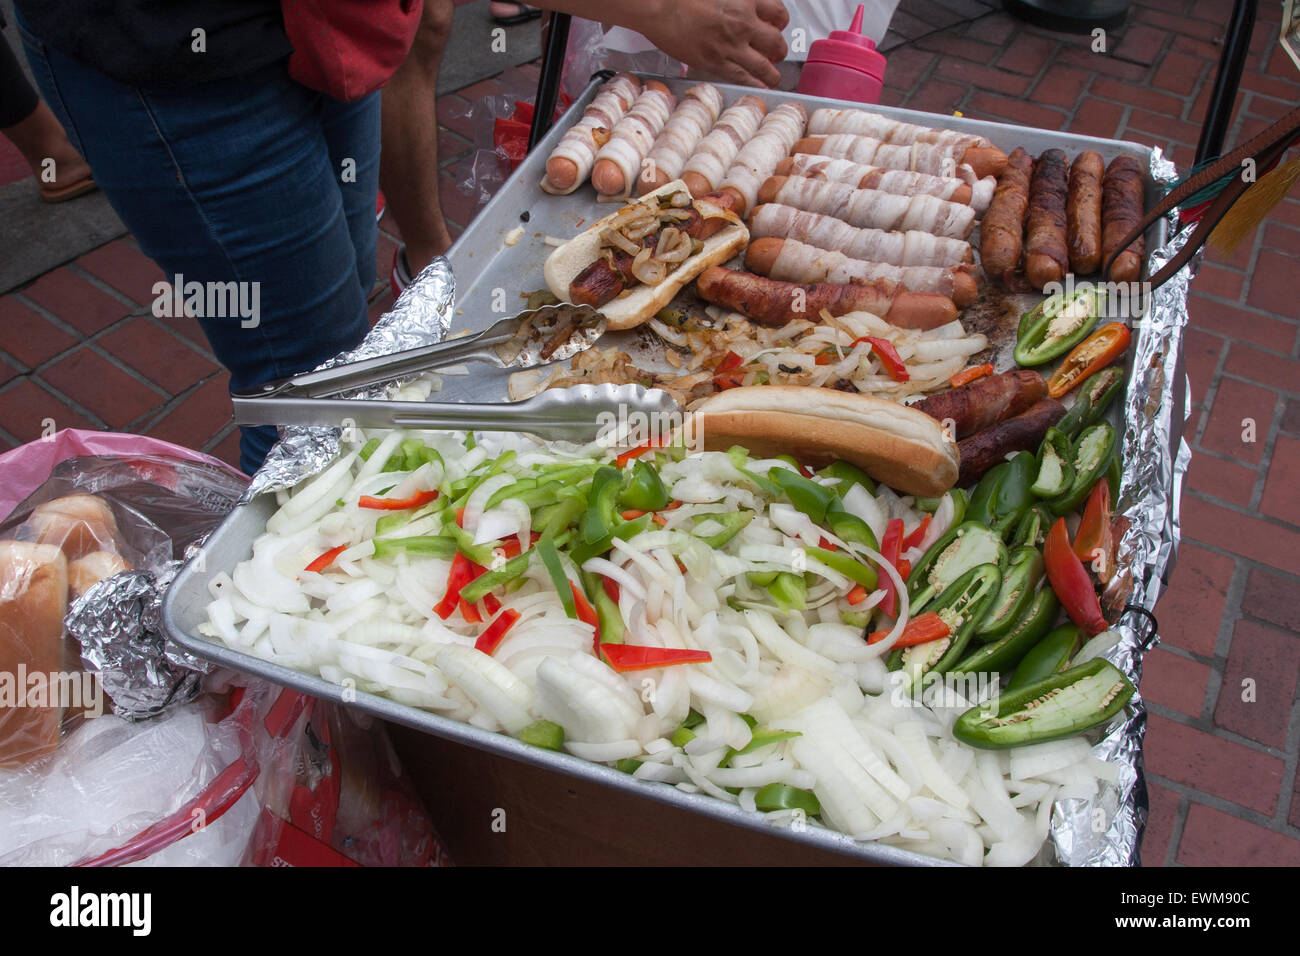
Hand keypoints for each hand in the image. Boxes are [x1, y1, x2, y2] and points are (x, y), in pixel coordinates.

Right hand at [632, 0, 789, 87]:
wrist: (661, 7)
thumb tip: (740, 4)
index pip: (778, 13)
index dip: (780, 23)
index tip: (777, 27)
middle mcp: (743, 23)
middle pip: (775, 42)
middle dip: (779, 50)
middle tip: (776, 54)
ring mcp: (731, 45)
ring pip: (764, 65)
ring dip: (772, 73)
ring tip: (773, 77)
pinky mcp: (716, 62)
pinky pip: (743, 78)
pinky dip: (754, 84)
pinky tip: (758, 86)